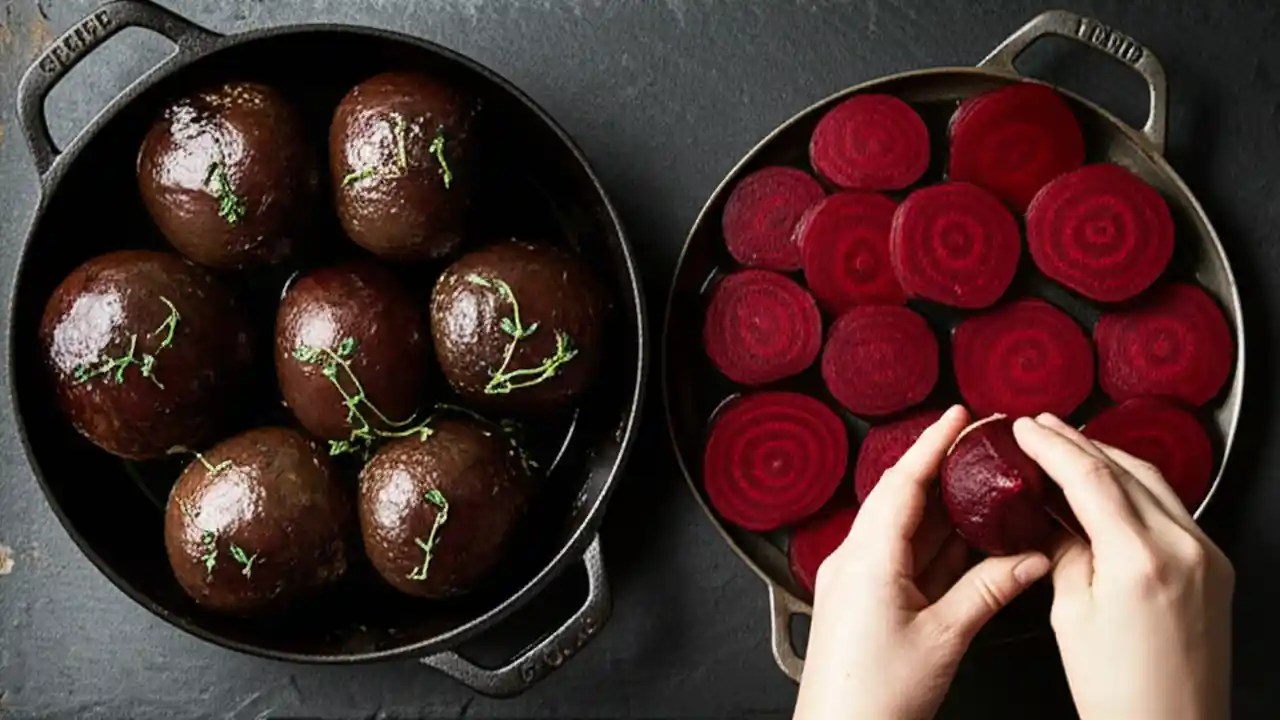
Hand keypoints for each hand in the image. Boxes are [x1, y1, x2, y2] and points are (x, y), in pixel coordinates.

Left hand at [794, 406, 1050, 719]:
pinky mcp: (863, 601)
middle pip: (903, 498)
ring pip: (905, 528)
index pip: (904, 482)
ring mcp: (856, 580)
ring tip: (985, 486)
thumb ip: (990, 590)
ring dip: (944, 508)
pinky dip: (936, 544)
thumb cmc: (874, 696)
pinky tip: (968, 540)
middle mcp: (854, 560)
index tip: (960, 415)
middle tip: (984, 447)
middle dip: (943, 470)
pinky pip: (903, 557)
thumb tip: (1032, 558)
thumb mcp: (945, 638)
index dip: (934, 443)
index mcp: (868, 557)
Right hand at [1014, 414, 1233, 719]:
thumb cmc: (1120, 693)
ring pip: (1152, 482)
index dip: (1053, 447)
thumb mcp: (1071, 616)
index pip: (1091, 478)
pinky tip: (1109, 485)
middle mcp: (1184, 548)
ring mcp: (1206, 556)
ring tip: (1070, 445)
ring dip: (1108, 458)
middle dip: (1078, 443)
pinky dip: (1135, 486)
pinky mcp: (1214, 568)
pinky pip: (1171, 507)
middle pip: (1124, 470)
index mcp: (1141, 560)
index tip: (1026, 429)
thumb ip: (1065, 555)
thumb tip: (1054, 522)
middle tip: (1041, 427)